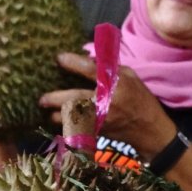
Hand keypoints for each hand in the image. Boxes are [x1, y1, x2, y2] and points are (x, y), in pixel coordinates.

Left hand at [38, 52, 176, 159]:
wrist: (150, 131)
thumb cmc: (141, 100)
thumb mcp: (131, 77)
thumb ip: (110, 68)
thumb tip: (86, 59)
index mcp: (116, 85)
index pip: (91, 70)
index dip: (73, 63)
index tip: (59, 58)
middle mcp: (107, 102)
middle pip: (75, 98)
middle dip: (55, 99)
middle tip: (41, 99)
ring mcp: (101, 119)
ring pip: (72, 118)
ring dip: (56, 116)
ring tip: (47, 111)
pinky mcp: (98, 132)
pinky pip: (76, 129)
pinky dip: (65, 126)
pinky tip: (57, 122)